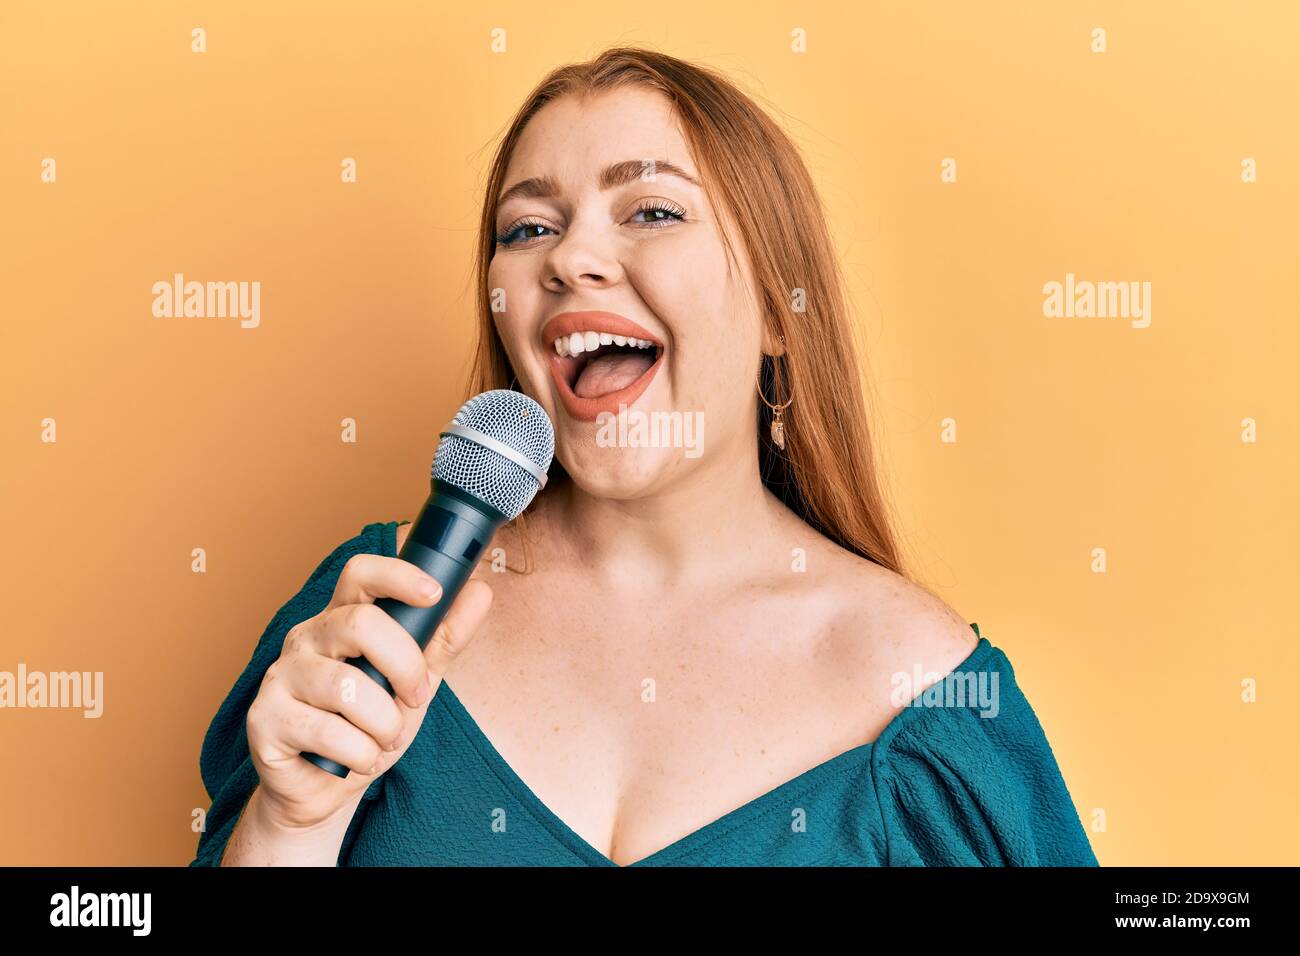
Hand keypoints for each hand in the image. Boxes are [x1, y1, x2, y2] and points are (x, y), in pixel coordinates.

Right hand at [244, 551, 492, 830]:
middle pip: (361, 625)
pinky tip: (357, 759)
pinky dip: (360, 754)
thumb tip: (479, 592)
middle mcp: (306, 637)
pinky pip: (327, 732)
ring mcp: (280, 675)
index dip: (398, 576)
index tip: (435, 593)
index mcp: (341, 618)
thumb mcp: (415, 680)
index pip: (361, 573)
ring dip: (384, 723)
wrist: (325, 788)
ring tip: (384, 738)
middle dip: (405, 666)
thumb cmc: (368, 725)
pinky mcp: (264, 718)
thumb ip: (443, 638)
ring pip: (347, 687)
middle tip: (416, 697)